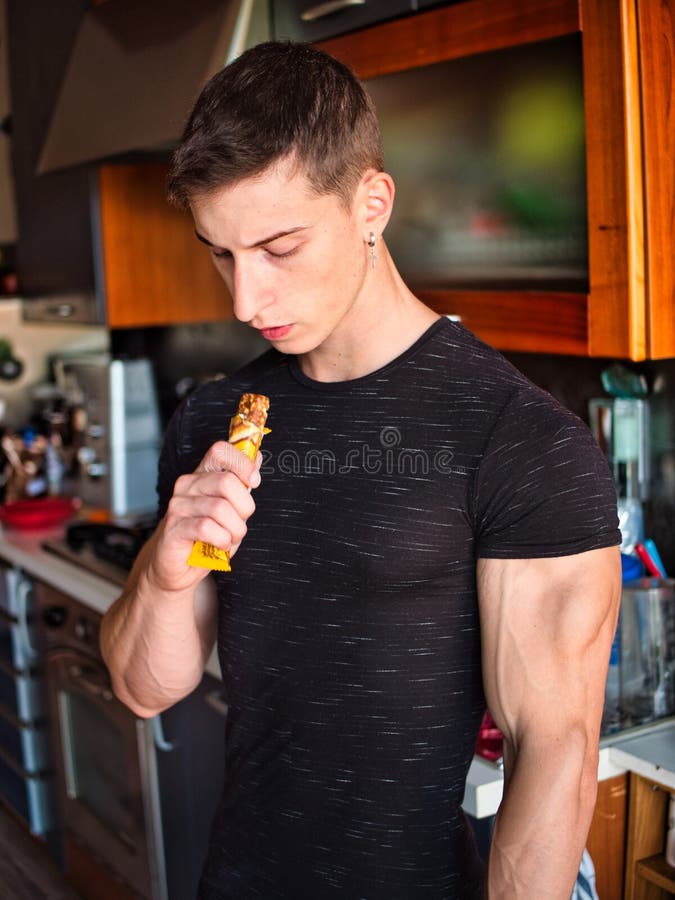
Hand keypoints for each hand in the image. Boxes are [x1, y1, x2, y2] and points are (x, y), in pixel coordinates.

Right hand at [145, 441, 261, 593]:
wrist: (177, 568)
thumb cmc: (205, 537)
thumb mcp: (230, 509)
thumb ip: (241, 485)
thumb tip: (257, 456)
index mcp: (202, 476)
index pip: (220, 451)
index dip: (242, 463)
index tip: (254, 482)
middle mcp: (188, 485)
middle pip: (227, 481)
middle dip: (244, 507)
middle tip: (241, 523)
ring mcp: (178, 505)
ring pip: (220, 508)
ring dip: (235, 529)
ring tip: (230, 538)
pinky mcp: (173, 527)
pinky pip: (207, 528)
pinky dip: (221, 539)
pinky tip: (219, 544)